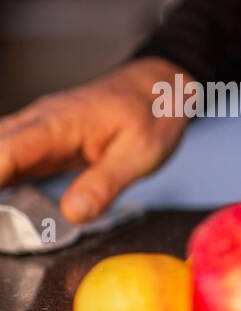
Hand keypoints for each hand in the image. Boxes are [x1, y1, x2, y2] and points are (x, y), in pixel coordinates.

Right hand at [0, 58, 189, 222]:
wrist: (156, 88)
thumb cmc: (151, 116)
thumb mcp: (139, 155)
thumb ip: (103, 184)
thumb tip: (72, 214)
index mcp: (58, 124)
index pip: (6, 151)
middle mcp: (37, 122)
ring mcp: (36, 129)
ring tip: (5, 222)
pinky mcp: (41, 140)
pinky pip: (7, 156)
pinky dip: (0, 177)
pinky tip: (5, 204)